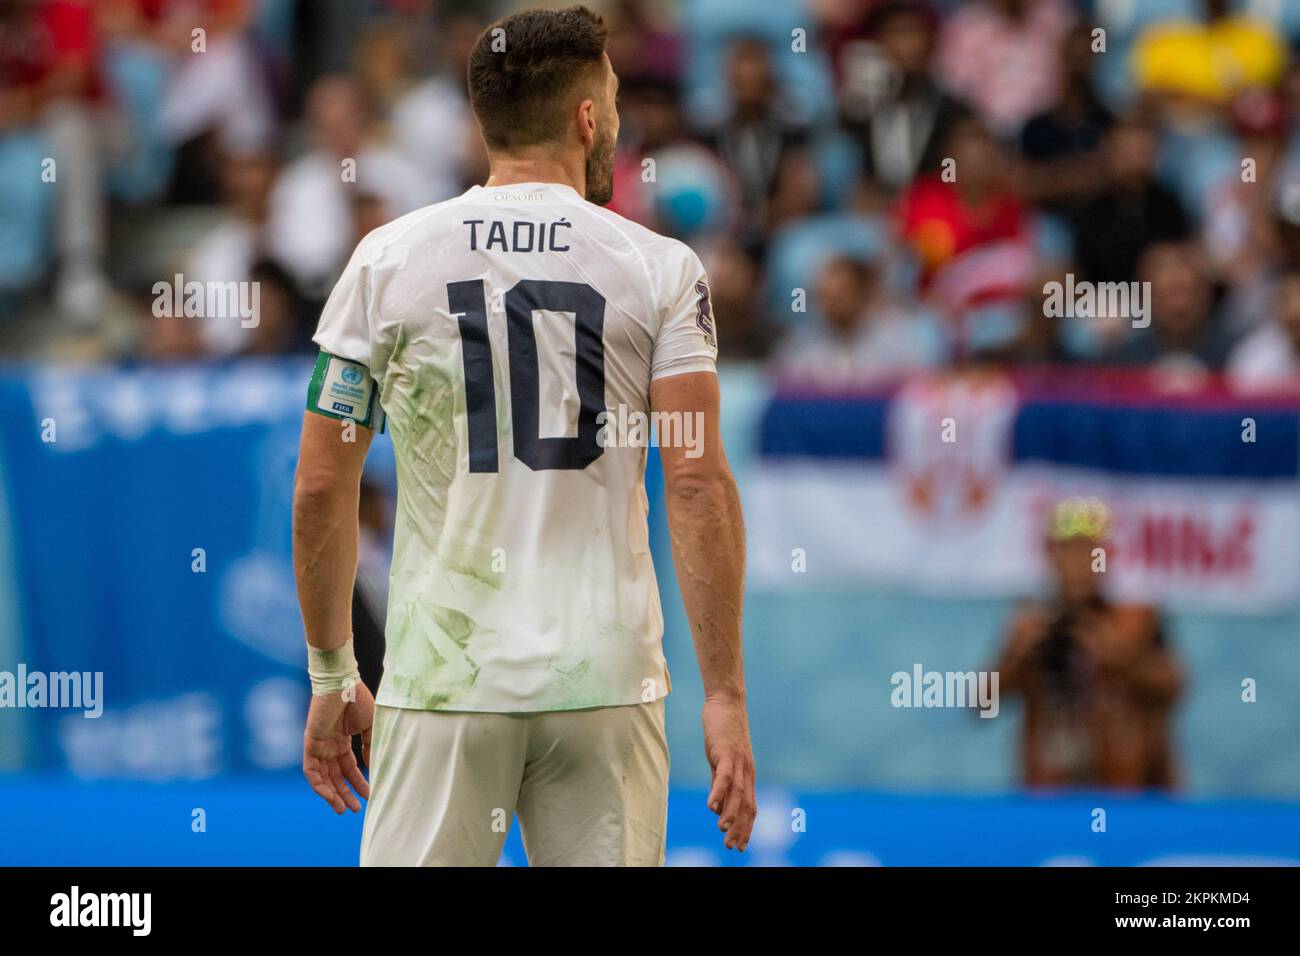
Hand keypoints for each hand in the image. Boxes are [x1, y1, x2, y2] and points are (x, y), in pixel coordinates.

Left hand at [303, 680, 373, 813]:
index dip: (359, 782)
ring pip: (323, 777)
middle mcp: (330, 745)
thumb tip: (374, 767)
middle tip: (356, 809)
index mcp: (343, 740)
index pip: (349, 767)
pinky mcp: (310, 744)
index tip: (370, 794)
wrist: (343, 683)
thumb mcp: (370, 726)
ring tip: (344, 809)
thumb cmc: (358, 699)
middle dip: (345, 793)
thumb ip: (371, 746)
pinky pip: (311, 771)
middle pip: (336, 776)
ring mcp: (319, 745)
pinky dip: (319, 785)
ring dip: (333, 794)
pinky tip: (330, 796)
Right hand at [702, 695, 756, 851]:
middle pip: (746, 805)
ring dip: (730, 814)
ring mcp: (737, 762)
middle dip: (740, 828)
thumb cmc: (724, 730)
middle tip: (733, 847)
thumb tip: (717, 807)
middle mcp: (746, 771)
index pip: (750, 807)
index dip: (747, 827)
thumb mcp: (721, 760)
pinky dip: (718, 792)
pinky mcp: (726, 752)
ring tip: (723, 832)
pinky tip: (710, 807)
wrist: (726, 702)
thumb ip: (720, 783)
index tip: (742, 845)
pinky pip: (724, 776)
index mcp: (746, 774)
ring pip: (737, 794)